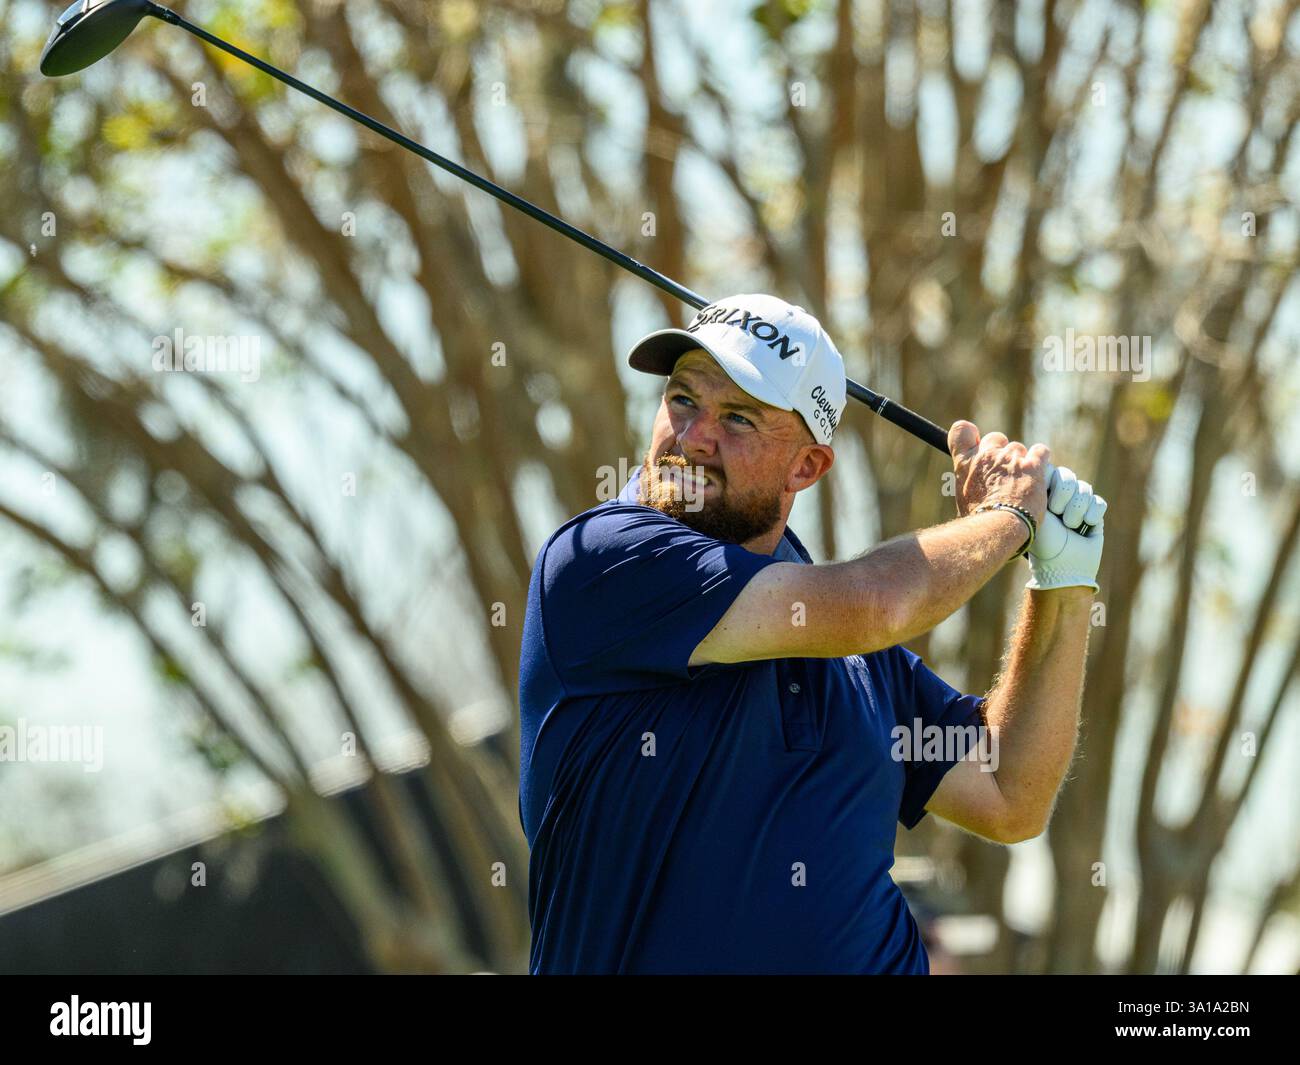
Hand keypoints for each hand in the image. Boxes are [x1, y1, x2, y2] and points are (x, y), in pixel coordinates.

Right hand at [949, 421, 1049, 523]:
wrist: (996, 529)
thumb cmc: (978, 521)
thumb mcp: (963, 498)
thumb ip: (970, 482)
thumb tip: (974, 485)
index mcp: (965, 464)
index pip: (961, 431)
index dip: (971, 435)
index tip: (977, 444)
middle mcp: (986, 456)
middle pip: (995, 438)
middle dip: (1001, 451)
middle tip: (1004, 472)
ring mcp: (1010, 459)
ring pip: (1018, 448)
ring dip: (1020, 462)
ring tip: (1021, 483)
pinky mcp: (1032, 466)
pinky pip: (1040, 451)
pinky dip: (1040, 459)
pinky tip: (1038, 473)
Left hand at [1026, 465, 1106, 590]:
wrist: (1062, 566)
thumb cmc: (1041, 541)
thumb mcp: (1034, 510)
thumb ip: (1036, 484)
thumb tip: (1041, 461)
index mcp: (1039, 493)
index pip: (1050, 470)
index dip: (1051, 485)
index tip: (1046, 503)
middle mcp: (1057, 496)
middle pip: (1069, 476)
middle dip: (1064, 497)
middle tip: (1058, 516)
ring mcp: (1077, 504)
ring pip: (1085, 489)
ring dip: (1077, 510)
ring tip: (1070, 527)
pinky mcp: (1094, 513)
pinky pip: (1099, 502)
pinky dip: (1092, 516)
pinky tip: (1084, 529)